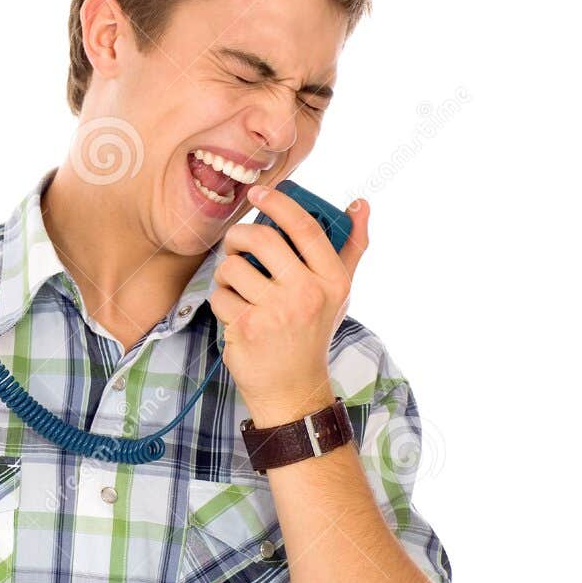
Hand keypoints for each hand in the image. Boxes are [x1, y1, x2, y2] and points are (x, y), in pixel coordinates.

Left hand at [209, 185, 369, 425]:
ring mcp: (275, 312)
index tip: (259, 193)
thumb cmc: (312, 333)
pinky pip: (220, 294)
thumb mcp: (339, 293)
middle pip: (261, 239)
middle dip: (238, 235)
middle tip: (235, 242)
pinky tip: (234, 310)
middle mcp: (307, 294)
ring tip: (235, 283)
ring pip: (233, 266)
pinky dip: (220, 299)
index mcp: (332, 280)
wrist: (293, 389)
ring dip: (226, 270)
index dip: (278, 202)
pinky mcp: (246, 327)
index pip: (304, 227)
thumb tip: (361, 204)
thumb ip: (350, 248)